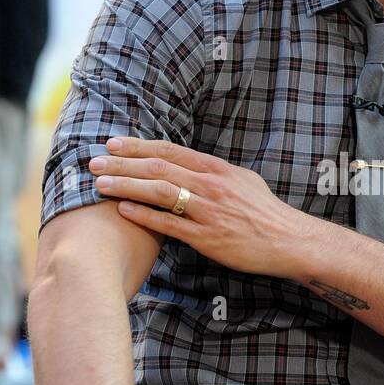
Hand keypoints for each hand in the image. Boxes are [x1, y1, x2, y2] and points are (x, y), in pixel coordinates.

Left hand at [90, 136, 317, 275]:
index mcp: (216, 169)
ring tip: (100, 184)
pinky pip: (169, 224)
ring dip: (126, 185)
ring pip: (159, 192)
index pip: (169, 151)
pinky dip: (143, 215)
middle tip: (94, 162)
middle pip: (158, 167)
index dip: (138, 146)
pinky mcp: (207, 237)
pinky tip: (123, 209)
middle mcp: (210, 185)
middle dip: (122, 163)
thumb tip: (191, 165)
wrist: (289, 240)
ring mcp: (208, 211)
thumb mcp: (242, 180)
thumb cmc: (265, 212)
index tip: (112, 143)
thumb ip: (214, 173)